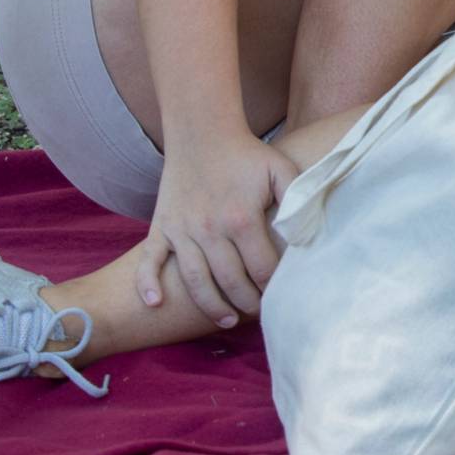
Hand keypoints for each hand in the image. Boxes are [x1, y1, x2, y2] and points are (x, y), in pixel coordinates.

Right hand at [134, 130, 297, 326]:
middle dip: (248, 303)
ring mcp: (181, 230)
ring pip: (194, 280)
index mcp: (241, 218)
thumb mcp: (281, 171)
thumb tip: (307, 236)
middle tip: (259, 313)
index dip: (274, 287)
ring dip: (211, 305)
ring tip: (227, 320)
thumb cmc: (247, 156)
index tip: (283, 296)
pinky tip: (155, 304)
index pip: (262, 268)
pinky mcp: (161, 227)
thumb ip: (298, 200)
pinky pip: (149, 261)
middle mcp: (209, 229)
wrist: (203, 133)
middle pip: (230, 281)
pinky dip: (147, 284)